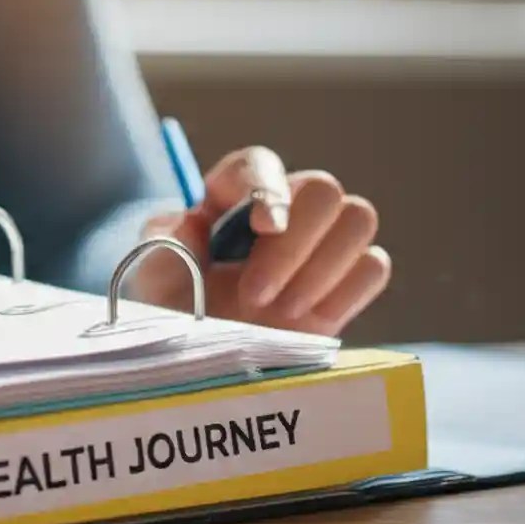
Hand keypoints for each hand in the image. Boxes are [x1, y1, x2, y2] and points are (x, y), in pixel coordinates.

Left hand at [131, 146, 389, 335]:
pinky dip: (346, 292)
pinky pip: (373, 266)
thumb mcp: (151, 271)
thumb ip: (165, 243)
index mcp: (230, 196)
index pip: (259, 165)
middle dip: (293, 245)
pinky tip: (305, 321)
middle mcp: (284, 210)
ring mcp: (319, 245)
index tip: (263, 226)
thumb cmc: (173, 305)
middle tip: (255, 295)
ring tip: (282, 311)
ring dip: (323, 268)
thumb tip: (193, 224)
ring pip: (358, 219)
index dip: (267, 188)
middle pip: (323, 189)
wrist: (201, 359)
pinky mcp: (345, 284)